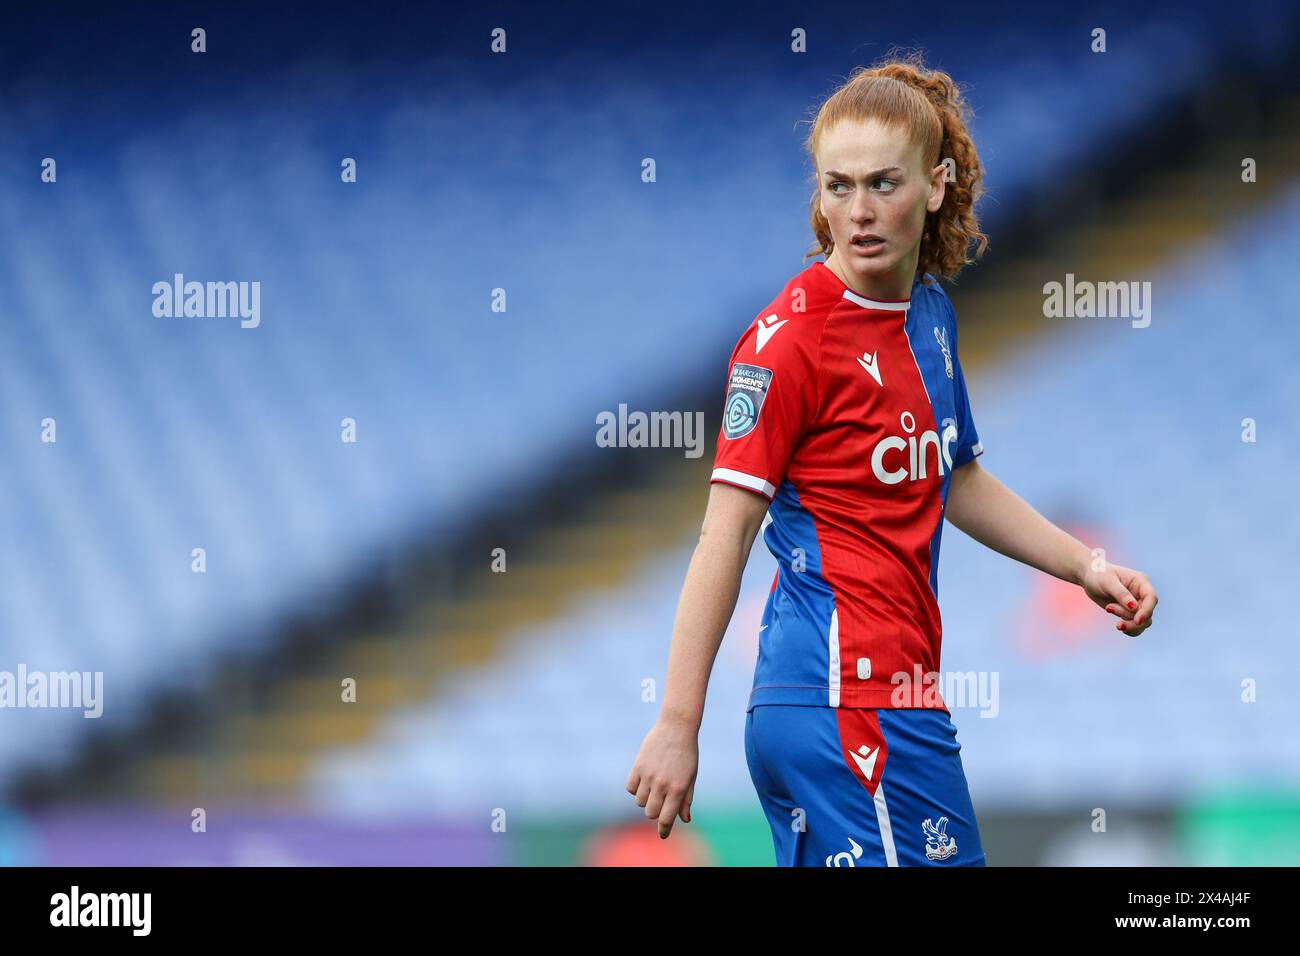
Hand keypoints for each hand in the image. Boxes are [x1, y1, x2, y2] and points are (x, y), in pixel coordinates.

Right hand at [626, 716, 697, 837]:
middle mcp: (662, 784)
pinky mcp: (638, 766)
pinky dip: (636, 788)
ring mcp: (649, 775)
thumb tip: (685, 819)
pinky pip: (631, 788)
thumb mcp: (691, 777)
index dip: (664, 830)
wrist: (676, 727)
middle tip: (660, 804)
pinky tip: (644, 780)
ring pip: (640, 801)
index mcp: (678, 789)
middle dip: (655, 813)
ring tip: (653, 787)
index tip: (662, 834)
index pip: (666, 818)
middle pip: (651, 813)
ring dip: (646, 799)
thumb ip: (686, 800)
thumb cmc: (687, 754)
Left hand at [1080, 559, 1158, 636]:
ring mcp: (1137, 604)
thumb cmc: (1098, 574)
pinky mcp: (1129, 613)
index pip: (1151, 598)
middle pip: (1148, 613)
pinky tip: (1118, 625)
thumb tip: (1134, 607)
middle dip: (1131, 618)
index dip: (1147, 611)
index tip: (1137, 621)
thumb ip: (1121, 594)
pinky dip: (1128, 629)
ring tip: (1109, 609)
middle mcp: (1142, 594)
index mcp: (1141, 582)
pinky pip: (1135, 626)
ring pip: (1143, 623)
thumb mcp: (1108, 581)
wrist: (1089, 578)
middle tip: (1109, 609)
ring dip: (1128, 624)